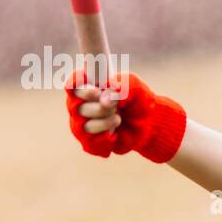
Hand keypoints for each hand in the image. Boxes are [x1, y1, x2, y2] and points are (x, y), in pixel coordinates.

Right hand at [64, 70, 186, 162]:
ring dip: (104, 121)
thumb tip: (104, 99)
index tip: (90, 87)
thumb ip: (121, 86)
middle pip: (75, 103)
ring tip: (118, 118)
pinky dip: (104, 136)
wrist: (148, 123)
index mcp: (89, 85)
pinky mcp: (89, 139)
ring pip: (83, 123)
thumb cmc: (138, 100)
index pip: (73, 83)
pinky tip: (114, 134)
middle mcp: (81, 103)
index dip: (75, 82)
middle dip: (97, 104)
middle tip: (114, 104)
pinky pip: (89, 139)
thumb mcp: (134, 87)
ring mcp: (83, 122)